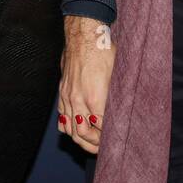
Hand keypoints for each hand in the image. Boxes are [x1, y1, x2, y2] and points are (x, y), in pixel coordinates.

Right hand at [58, 15, 114, 153]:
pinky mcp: (63, 91)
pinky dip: (69, 127)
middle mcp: (78, 100)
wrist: (83, 36)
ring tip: (92, 142)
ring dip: (81, 139)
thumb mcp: (117, 75)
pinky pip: (62, 117)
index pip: (100, 129)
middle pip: (82, 134)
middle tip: (104, 146)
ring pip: (70, 129)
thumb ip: (115, 99)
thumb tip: (119, 114)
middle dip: (94, 144)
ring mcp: (68, 96)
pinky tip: (77, 127)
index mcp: (94, 98)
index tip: (115, 139)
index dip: (108, 137)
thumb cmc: (103, 52)